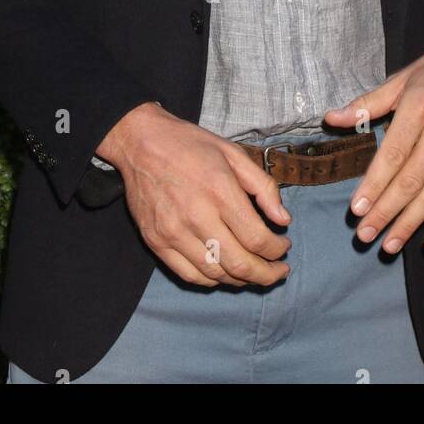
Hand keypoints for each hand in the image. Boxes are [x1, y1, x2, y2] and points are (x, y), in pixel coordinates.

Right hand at [97, 102, 293, 286]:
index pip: (257, 238)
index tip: (283, 246)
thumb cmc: (190, 145)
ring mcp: (173, 233)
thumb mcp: (233, 153)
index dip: (276, 250)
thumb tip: (283, 219)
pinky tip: (224, 272)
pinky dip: (212, 280)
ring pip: (216, 275)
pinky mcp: (156, 242)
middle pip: (239, 264)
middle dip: (266, 275)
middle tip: (278, 272)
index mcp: (219, 190)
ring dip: (241, 280)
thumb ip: (263, 186)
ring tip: (254, 273)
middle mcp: (197, 216)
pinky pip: (189, 275)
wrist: (140, 142)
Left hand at [324, 33, 423, 254]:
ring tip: (389, 244)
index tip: (356, 209)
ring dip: (411, 223)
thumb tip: (330, 119)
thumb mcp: (401, 78)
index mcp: (420, 107)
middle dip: (386, 212)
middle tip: (364, 235)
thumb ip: (367, 103)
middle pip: (412, 180)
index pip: (393, 155)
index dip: (374, 185)